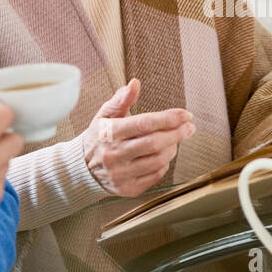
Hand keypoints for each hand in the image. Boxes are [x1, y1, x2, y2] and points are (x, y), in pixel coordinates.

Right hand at [82, 78, 195, 196]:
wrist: (82, 167)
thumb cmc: (99, 137)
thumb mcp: (105, 115)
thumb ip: (121, 99)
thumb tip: (135, 83)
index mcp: (109, 133)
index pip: (144, 124)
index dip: (168, 118)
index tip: (185, 115)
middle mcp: (114, 155)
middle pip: (154, 143)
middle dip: (177, 134)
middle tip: (189, 127)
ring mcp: (121, 174)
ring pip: (158, 160)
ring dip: (172, 148)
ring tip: (175, 140)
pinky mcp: (127, 188)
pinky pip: (155, 175)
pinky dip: (164, 164)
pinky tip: (163, 155)